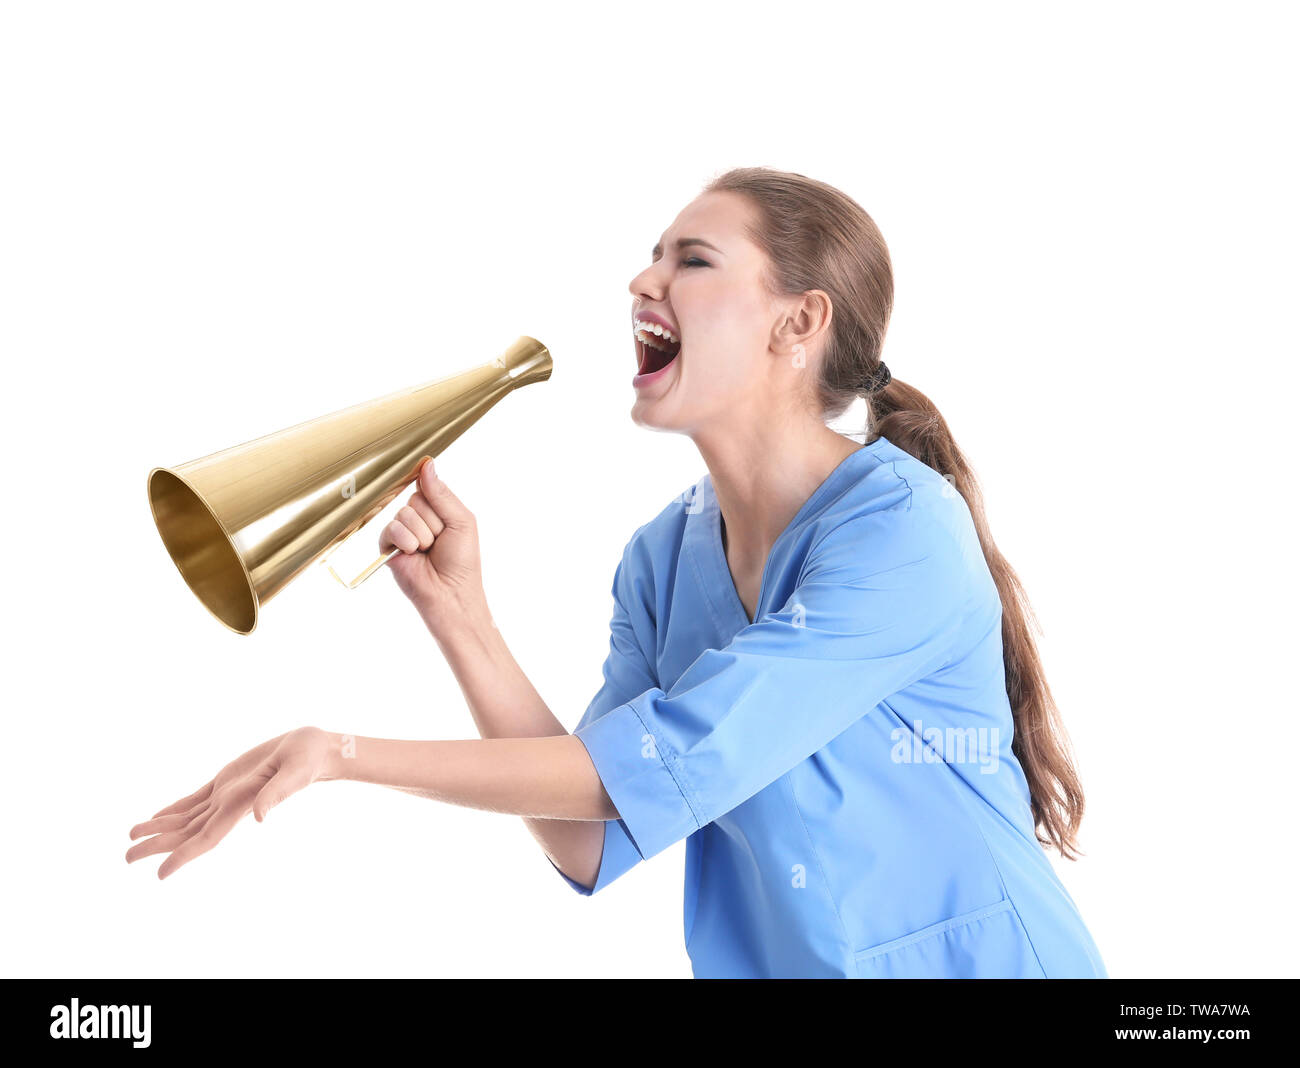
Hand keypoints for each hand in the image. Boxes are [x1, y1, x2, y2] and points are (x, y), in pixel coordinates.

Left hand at [126, 726, 332, 879]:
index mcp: (241, 806)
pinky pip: (194, 800)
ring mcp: (226, 794)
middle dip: (156, 844)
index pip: (205, 839)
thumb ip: (277, 795)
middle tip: (126, 857)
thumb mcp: (294, 775)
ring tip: (131, 836)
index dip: (182, 856)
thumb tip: (261, 817)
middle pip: (186, 832)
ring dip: (159, 828)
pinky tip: (158, 816)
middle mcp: (229, 806)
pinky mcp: (227, 781)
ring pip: (186, 817)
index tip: (159, 874)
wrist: (316, 749)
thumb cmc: (309, 761)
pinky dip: (174, 809)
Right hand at [380, 457, 486, 627]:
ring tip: (428, 551)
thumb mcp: (461, 521)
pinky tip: (414, 554)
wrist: (450, 591)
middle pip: (416, 499)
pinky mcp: (389, 545)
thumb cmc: (462, 560)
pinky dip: (406, 542)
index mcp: (437, 509)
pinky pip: (391, 528)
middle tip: (439, 541)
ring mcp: (403, 531)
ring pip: (405, 514)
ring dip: (422, 535)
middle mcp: (418, 518)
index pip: (428, 486)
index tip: (445, 517)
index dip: (436, 500)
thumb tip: (428, 465)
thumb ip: (442, 494)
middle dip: (433, 522)